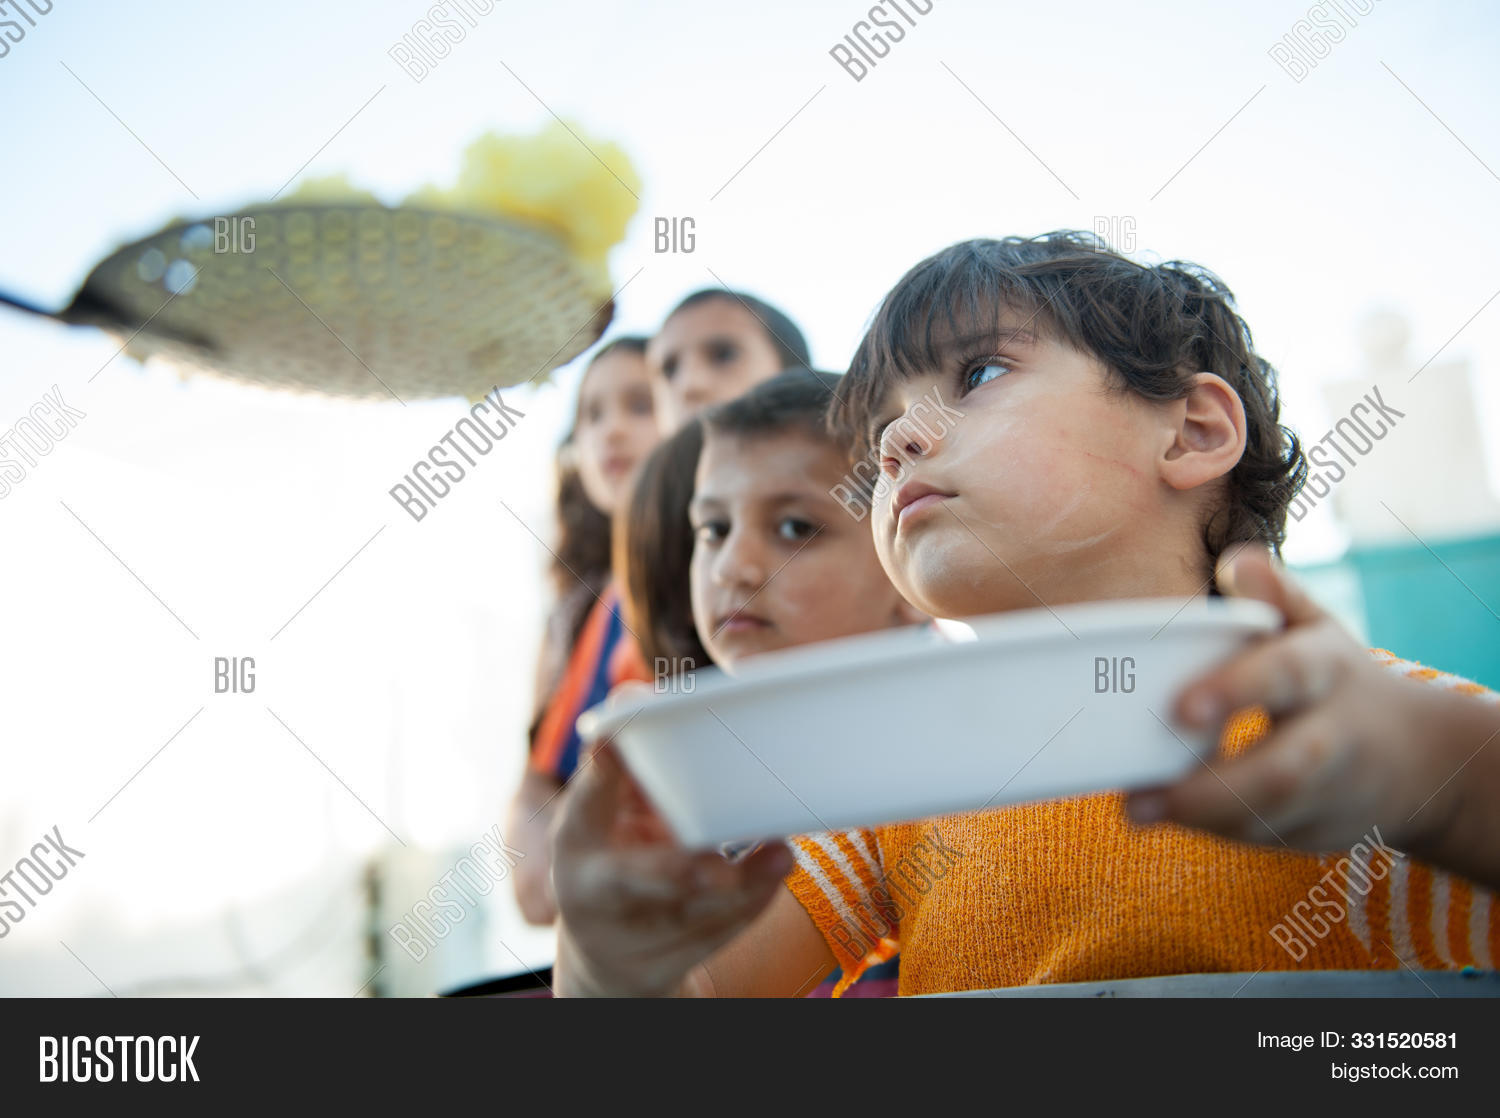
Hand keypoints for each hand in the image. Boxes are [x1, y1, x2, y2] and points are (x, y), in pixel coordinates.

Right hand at [550, 741, 792, 996]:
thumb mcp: (610, 811)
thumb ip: (628, 763)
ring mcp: (625, 936)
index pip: (586, 804)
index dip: (601, 774)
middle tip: (717, 863)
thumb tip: (633, 692)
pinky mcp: (661, 966)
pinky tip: (775, 871)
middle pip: (631, 883)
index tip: (615, 742)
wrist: (607, 951)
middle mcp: (592, 891)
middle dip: (676, 871)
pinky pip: (716, 935)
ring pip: (689, 914)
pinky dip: (751, 904)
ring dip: (740, 887)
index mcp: (576, 838)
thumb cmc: (617, 854)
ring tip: (779, 854)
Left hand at [1125, 547, 1469, 854]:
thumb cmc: (1336, 679)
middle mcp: (1332, 735)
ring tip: (1137, 809)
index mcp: (1326, 670)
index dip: (1235, 690)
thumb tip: (1235, 561)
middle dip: (1213, 786)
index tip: (1182, 710)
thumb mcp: (1317, 629)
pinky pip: (1259, 835)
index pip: (1285, 676)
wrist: (1419, 760)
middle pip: (1282, 769)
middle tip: (1139, 795)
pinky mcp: (1312, 830)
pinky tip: (1165, 813)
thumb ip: (1276, 595)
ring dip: (1199, 815)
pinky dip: (1212, 828)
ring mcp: (1326, 791)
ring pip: (1267, 815)